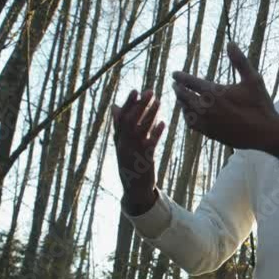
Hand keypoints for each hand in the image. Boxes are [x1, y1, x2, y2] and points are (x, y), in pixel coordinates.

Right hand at [111, 88, 164, 208]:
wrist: (134, 188)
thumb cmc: (129, 161)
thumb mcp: (121, 143)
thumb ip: (120, 125)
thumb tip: (114, 106)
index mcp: (118, 139)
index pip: (121, 118)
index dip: (128, 104)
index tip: (135, 90)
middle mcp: (123, 144)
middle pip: (131, 121)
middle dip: (140, 105)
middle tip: (150, 91)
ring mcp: (133, 152)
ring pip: (141, 130)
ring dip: (150, 115)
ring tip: (159, 102)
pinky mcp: (144, 160)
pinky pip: (150, 144)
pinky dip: (156, 133)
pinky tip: (163, 123)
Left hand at [172, 41, 278, 155]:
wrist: (265, 133)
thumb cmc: (260, 104)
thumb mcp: (253, 79)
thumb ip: (240, 61)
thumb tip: (230, 43)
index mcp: (215, 92)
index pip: (190, 82)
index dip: (181, 77)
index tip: (174, 74)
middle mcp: (207, 107)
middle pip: (185, 96)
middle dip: (178, 89)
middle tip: (175, 85)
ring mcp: (207, 122)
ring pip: (186, 110)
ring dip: (181, 102)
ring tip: (180, 98)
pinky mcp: (210, 133)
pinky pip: (192, 124)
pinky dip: (187, 117)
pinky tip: (188, 114)